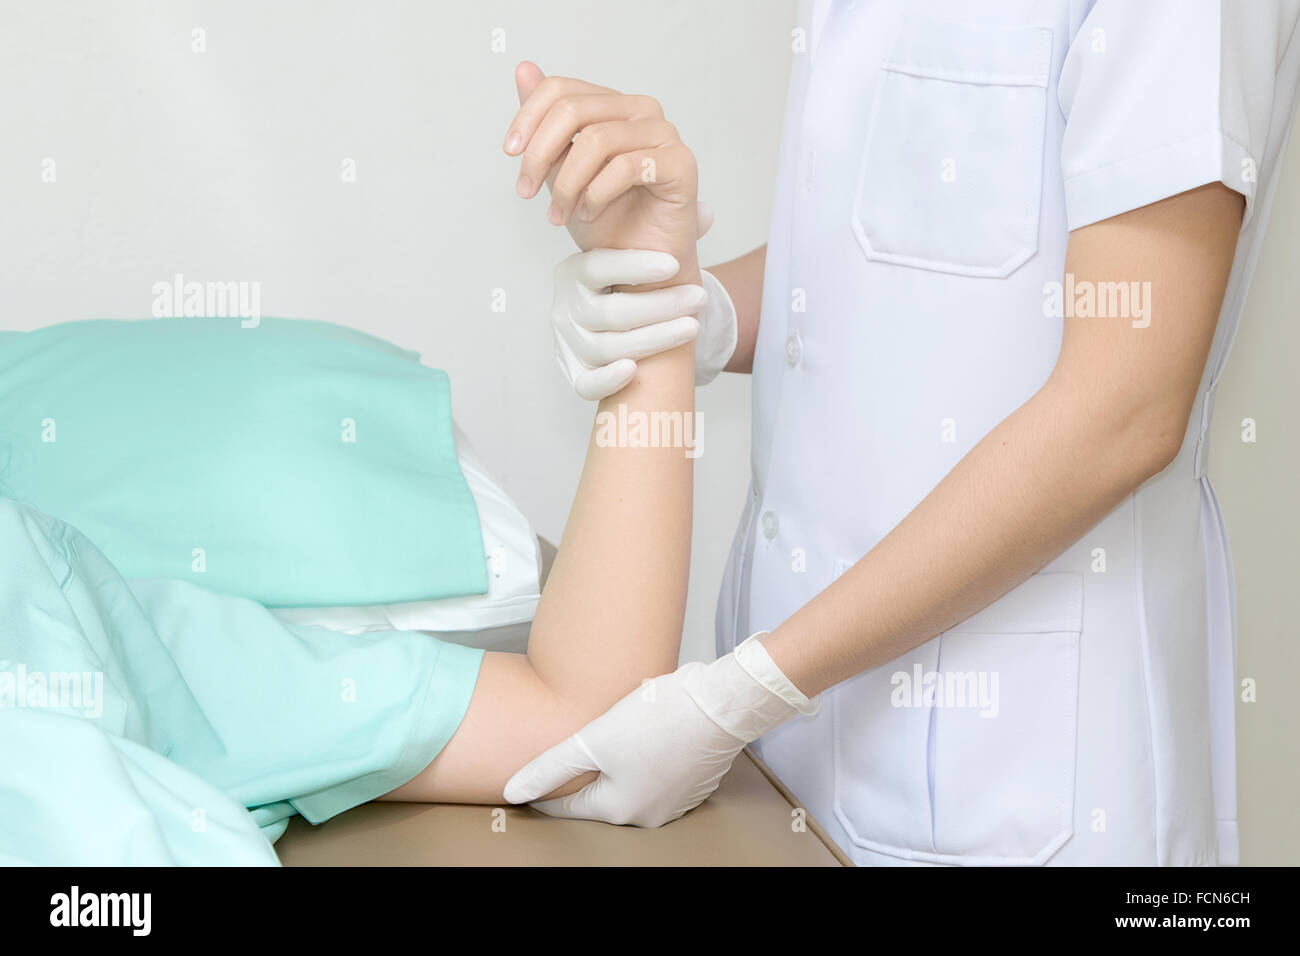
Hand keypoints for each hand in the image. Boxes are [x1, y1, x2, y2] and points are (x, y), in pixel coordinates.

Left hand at [503, 634, 819, 826]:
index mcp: (618, 810)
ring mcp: (674, 801)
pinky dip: (643, 760)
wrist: (721, 703)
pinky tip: (641, 735)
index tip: (530, 778)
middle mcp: (647, 815)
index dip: (544, 789)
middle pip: (599, 797)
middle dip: (582, 777)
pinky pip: (655, 775)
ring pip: (629, 785)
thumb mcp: (592, 738)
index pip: (566, 807)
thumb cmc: (660, 718)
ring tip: (606, 738)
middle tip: (568, 749)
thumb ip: (550, 767)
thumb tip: (514, 792)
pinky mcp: (694, 781)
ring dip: (615, 767)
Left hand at [504, 62, 699, 277]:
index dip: (528, 118)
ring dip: (568, 184)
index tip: (511, 153)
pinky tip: (590, 213)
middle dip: (540, 154)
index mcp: (612, 105)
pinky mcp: (680, 162)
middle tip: (527, 191)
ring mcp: (663, 133)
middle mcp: (640, 111)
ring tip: (560, 215)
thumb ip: (545, 122)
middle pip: (574, 110)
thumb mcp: (560, 170)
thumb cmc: (606, 220)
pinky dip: (597, 194)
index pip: (562, 89)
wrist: (636, 266)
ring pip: (596, 141)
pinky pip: (626, 166)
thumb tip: (523, 69)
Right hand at [551, 231, 739, 401]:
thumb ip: (669, 230)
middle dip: (660, 305)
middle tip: (699, 297)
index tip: (674, 264)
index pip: (598, 267)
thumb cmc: (636, 283)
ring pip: (605, 348)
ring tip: (692, 327)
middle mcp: (565, 307)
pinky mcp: (576, 373)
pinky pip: (585, 384)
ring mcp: (569, 343)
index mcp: (575, 271)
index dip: (634, 266)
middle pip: (609, 312)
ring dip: (652, 339)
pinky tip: (632, 370)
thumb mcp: (645, 252)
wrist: (625, 321)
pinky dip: (606, 381)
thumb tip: (705, 215)